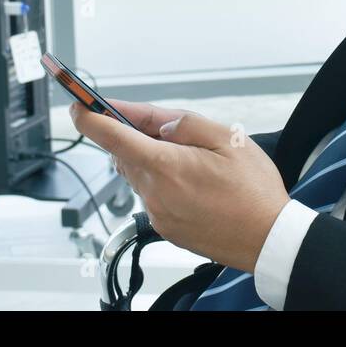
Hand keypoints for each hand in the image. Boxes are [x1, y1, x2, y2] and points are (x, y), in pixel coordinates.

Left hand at [69, 97, 289, 274]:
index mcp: (167, 165)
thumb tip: (159, 125)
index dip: (90, 119)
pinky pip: (152, 195)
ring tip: (191, 157)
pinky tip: (193, 181)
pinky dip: (162, 181)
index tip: (78, 106)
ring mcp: (158, 213)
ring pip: (139, 174)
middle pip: (125, 153)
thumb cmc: (253, 191)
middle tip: (165, 125)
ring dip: (151, 158)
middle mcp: (155, 192)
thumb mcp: (229, 139)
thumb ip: (187, 124)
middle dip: (135, 134)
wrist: (267, 240)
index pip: (113, 137)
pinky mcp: (166, 228)